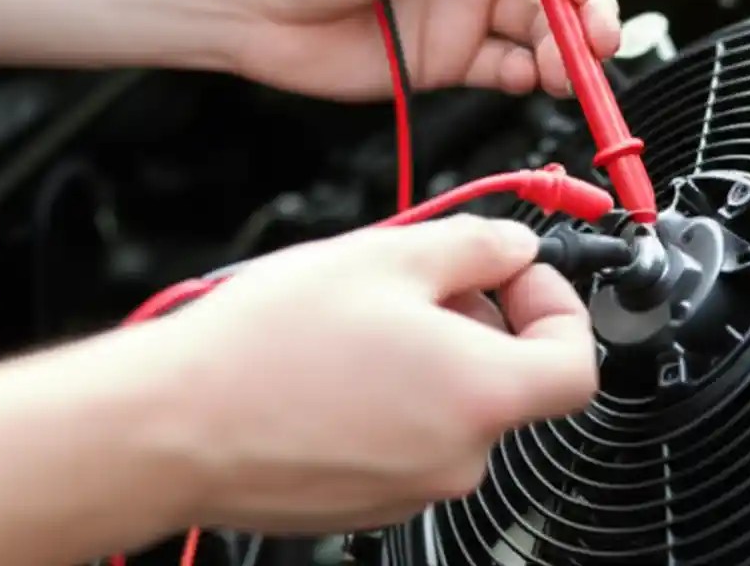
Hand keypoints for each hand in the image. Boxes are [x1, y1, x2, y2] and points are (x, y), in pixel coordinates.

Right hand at [156, 215, 596, 532]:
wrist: (171, 426)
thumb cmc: (267, 348)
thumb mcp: (387, 257)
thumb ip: (476, 246)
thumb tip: (514, 249)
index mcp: (482, 394)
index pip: (578, 362)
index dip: (560, 308)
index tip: (521, 279)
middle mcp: (460, 456)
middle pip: (514, 382)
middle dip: (487, 321)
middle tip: (430, 283)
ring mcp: (416, 488)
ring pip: (459, 409)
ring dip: (438, 358)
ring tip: (369, 321)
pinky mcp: (372, 502)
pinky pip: (413, 440)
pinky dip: (400, 398)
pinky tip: (342, 367)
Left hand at [225, 0, 620, 99]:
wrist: (247, 11)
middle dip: (584, 4)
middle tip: (597, 38)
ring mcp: (467, 0)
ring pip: (541, 24)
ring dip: (565, 48)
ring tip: (570, 72)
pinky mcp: (455, 53)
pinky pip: (509, 65)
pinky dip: (530, 76)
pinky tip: (531, 81)